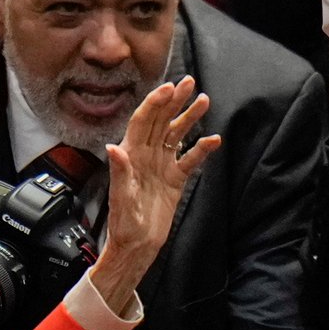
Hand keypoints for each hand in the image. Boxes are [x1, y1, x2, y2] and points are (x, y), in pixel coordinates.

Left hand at [91, 78, 221, 315]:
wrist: (137, 247)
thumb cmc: (124, 226)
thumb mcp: (121, 200)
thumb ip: (120, 173)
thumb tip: (114, 147)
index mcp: (131, 156)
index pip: (144, 122)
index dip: (156, 104)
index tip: (169, 89)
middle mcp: (146, 156)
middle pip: (162, 121)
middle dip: (175, 101)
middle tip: (189, 82)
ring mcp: (162, 166)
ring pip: (177, 135)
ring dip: (189, 118)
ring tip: (204, 100)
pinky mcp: (175, 180)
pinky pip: (190, 159)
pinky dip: (201, 149)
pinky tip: (214, 140)